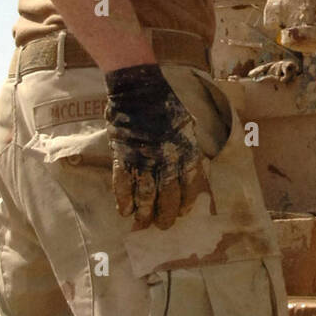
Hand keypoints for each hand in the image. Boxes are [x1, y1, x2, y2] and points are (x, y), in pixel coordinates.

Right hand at [105, 64, 208, 229]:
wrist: (139, 90)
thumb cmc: (165, 105)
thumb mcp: (187, 124)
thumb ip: (189, 146)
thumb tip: (191, 166)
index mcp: (187, 150)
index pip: (191, 184)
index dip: (186, 202)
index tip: (182, 213)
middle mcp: (168, 158)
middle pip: (169, 195)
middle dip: (165, 214)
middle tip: (162, 225)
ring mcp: (145, 158)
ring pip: (146, 194)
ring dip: (144, 212)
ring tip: (142, 223)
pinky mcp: (124, 156)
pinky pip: (124, 184)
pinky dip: (124, 199)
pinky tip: (124, 210)